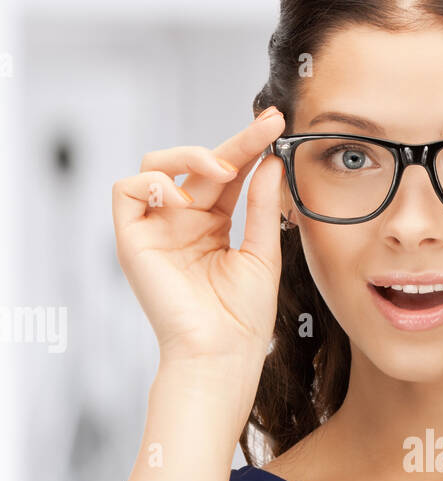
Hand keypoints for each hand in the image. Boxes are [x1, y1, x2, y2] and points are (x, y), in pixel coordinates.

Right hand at [111, 108, 286, 379]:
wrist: (221, 355)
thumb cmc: (241, 319)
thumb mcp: (262, 253)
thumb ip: (262, 206)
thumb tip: (271, 162)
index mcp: (212, 226)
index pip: (227, 175)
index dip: (249, 148)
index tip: (276, 126)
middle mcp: (181, 223)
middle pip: (197, 164)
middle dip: (233, 141)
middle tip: (266, 128)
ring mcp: (156, 230)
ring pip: (156, 165)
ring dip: (190, 156)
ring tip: (225, 168)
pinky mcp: (132, 241)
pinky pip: (127, 191)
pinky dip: (153, 182)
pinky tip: (184, 198)